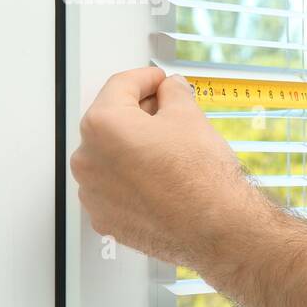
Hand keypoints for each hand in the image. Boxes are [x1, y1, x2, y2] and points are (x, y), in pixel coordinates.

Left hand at [71, 67, 263, 267]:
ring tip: (171, 155)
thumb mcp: (190, 117)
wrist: (218, 228)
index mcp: (103, 126)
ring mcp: (94, 194)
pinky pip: (116, 190)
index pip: (120, 86)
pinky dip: (134, 181)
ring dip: (135, 150)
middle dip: (140, 116)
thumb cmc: (202, 177)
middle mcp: (88, 160)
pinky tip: (163, 181)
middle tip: (171, 115)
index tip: (159, 81)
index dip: (146, 78)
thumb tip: (171, 90)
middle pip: (112, 123)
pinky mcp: (107, 220)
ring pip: (112, 159)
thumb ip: (174, 94)